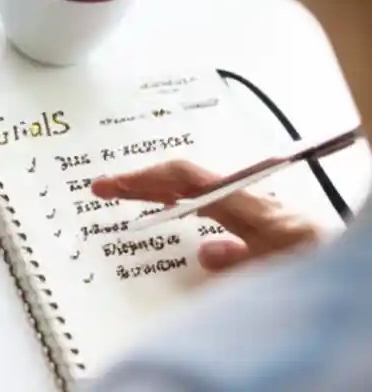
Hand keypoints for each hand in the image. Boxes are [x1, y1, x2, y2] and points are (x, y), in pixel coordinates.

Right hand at [92, 160, 321, 271]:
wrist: (360, 275)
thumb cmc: (325, 269)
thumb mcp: (277, 274)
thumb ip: (237, 265)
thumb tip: (206, 253)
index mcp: (257, 208)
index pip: (186, 179)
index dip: (142, 180)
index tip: (108, 185)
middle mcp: (263, 204)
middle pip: (192, 181)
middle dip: (147, 183)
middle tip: (108, 187)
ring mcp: (268, 213)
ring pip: (210, 196)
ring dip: (175, 198)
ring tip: (142, 200)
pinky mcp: (277, 229)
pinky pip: (228, 215)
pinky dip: (203, 219)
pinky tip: (203, 241)